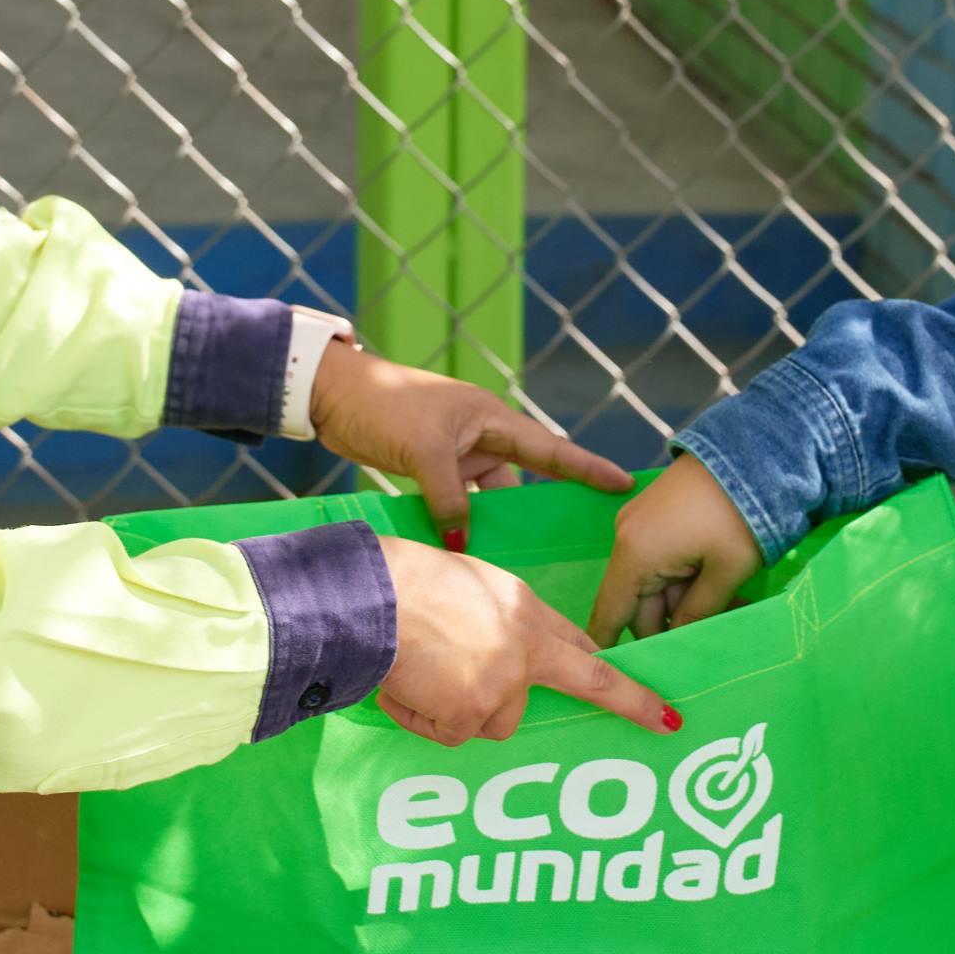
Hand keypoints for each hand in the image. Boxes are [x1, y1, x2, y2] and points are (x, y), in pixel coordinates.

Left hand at [310, 344, 630, 546]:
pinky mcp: (430, 467)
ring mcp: (455, 453)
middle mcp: (480, 435)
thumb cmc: (383, 405)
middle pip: (523, 478)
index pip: (550, 448)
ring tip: (513, 559)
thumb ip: (449, 499)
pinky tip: (463, 551)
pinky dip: (459, 523)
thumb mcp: (424, 452)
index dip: (587, 467)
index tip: (623, 483)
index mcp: (491, 418)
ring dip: (491, 522)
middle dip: (541, 507)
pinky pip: (456, 501)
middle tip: (572, 539)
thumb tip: (463, 541)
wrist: (331, 394)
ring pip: (486, 495)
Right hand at [377, 537, 681, 744]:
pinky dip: (422, 719)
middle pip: (589, 680)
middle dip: (631, 702)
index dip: (606, 666)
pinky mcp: (474, 710)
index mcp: (524, 608)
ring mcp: (505, 680)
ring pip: (494, 721)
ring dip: (457, 712)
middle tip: (664, 723)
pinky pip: (448, 733)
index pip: (578, 643)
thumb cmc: (402, 584)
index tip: (642, 684)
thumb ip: (497, 623)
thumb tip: (498, 659)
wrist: (370, 597)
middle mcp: (526, 645)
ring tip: (419, 674)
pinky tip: (404, 685)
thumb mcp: (467, 588)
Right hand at [588, 453, 763, 642]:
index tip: (622, 678)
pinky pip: (663, 559)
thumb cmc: (741, 516)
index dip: (610, 648)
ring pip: (655, 582)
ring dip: (685, 601)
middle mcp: (626, 538)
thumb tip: (679, 644)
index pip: (609, 615)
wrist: (756, 451)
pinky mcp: (657, 512)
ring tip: (733, 606)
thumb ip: (697, 614)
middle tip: (716, 637)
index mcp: (634, 555)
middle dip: (672, 624)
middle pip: (638, 602)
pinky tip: (721, 585)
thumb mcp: (725, 574)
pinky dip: (686, 577)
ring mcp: (640, 522)